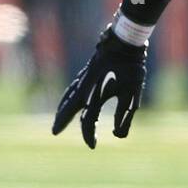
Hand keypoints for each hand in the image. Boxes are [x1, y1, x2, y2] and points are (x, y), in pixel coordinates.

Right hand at [52, 25, 146, 148]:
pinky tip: (69, 97)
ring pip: (68, 96)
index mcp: (94, 95)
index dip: (89, 136)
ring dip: (62, 109)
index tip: (93, 146)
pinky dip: (67, 96)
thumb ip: (125, 115)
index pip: (88, 121)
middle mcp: (84, 88)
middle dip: (62, 121)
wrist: (124, 41)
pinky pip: (72, 88)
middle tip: (54, 132)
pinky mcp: (86, 73)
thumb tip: (118, 135)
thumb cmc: (130, 67)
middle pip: (68, 108)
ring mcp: (83, 79)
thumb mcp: (132, 93)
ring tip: (58, 117)